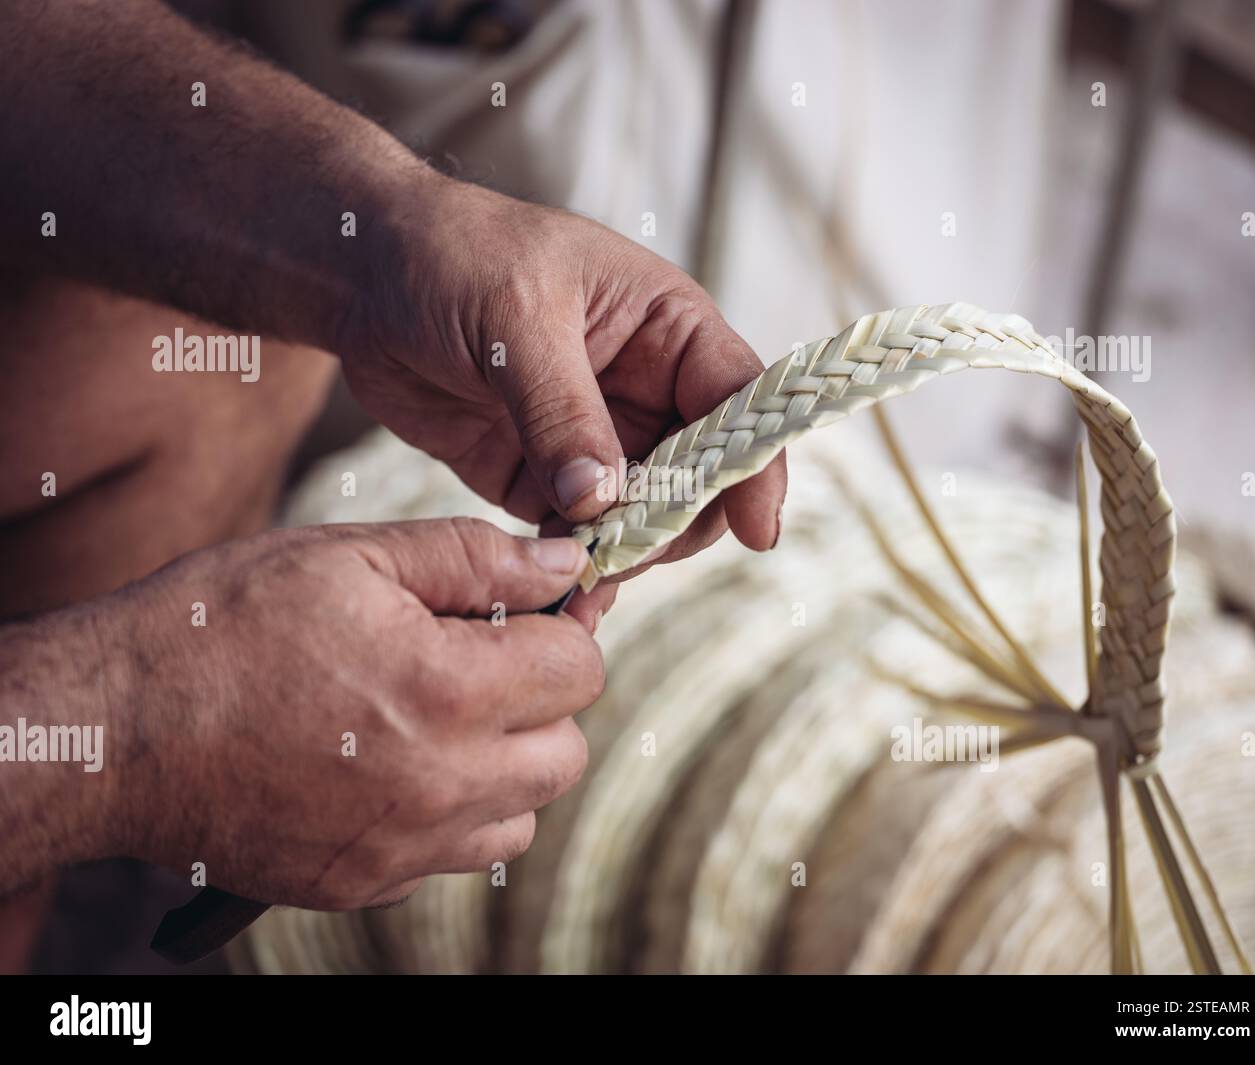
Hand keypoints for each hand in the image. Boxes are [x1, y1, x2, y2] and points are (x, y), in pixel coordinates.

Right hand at [98, 518, 600, 909]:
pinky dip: (450, 814)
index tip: (522, 614)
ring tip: (440, 717)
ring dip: (506, 764)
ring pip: (521, 815)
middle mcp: (441, 783)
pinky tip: (394, 766)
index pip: (579, 667)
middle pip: (566, 752)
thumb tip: (563, 566)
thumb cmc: (225, 626)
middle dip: (541, 699)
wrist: (115, 731)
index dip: (559, 627)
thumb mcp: (350, 556)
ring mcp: (403, 846)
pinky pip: (454, 856)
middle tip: (481, 662)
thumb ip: (471, 557)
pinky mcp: (364, 884)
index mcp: (448, 689)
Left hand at [340, 177, 786, 603]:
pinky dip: (576, 561)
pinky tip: (557, 579)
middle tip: (635, 550)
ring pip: (645, 516)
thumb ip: (562, 410)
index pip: (741, 400)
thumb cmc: (452, 256)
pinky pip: (579, 534)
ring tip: (589, 569)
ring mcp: (595, 438)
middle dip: (683, 520)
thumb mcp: (516, 318)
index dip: (756, 465)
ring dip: (628, 550)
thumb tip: (602, 500)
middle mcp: (644, 387)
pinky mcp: (542, 477)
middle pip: (702, 474)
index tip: (757, 530)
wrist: (361, 275)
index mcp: (666, 326)